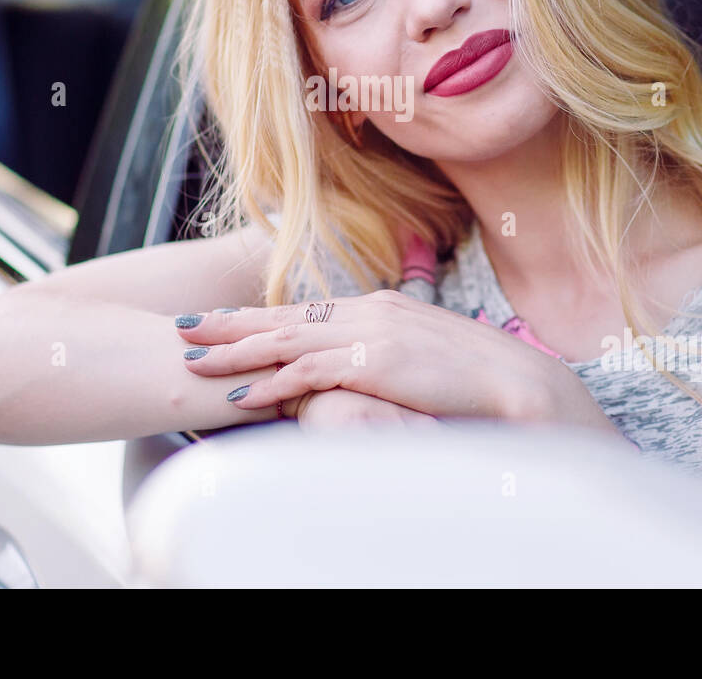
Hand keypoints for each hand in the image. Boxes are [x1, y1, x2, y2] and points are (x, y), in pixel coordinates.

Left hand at [176, 289, 613, 430]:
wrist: (518, 383)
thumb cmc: (474, 378)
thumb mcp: (420, 355)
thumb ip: (381, 354)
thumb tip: (353, 369)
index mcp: (377, 308)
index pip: (304, 310)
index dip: (257, 316)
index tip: (219, 319)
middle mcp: (367, 312)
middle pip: (284, 316)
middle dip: (229, 322)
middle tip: (183, 326)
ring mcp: (370, 334)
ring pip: (286, 339)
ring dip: (236, 351)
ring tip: (193, 359)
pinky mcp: (375, 363)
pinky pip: (310, 372)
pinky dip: (271, 381)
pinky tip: (243, 393)